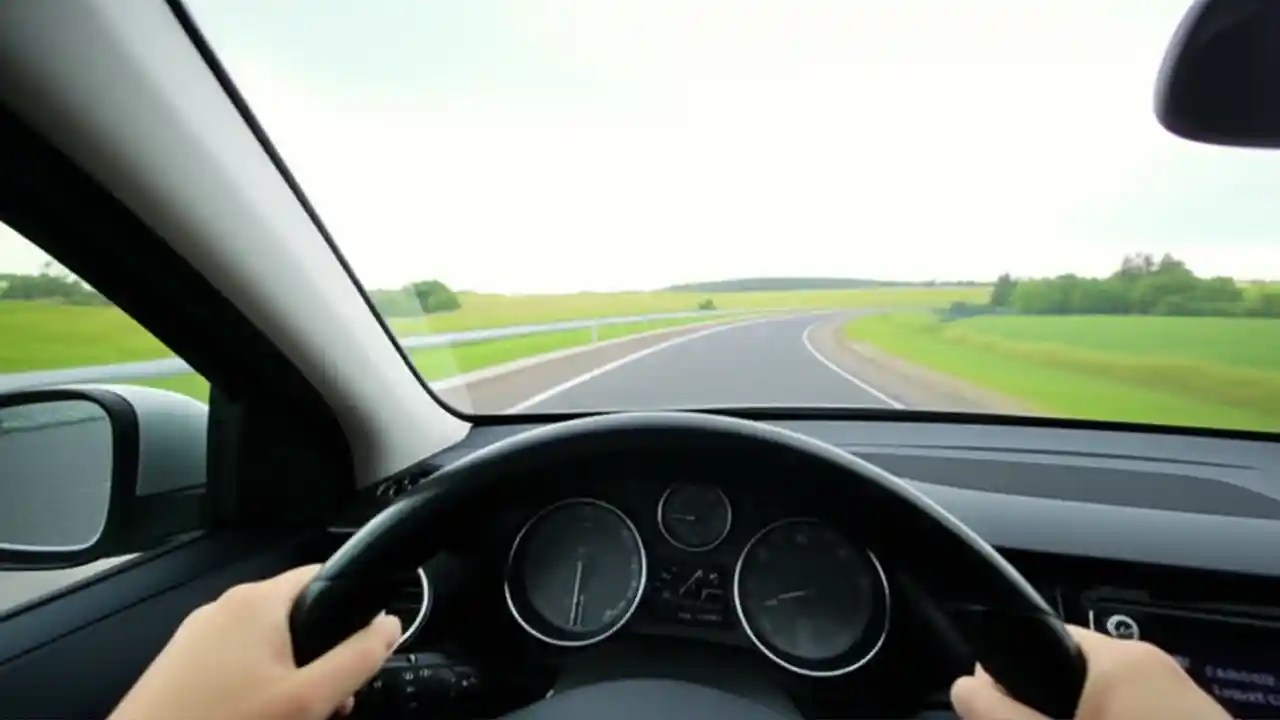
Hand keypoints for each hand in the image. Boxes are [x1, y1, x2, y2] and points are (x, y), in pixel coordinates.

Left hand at [109, 565, 400, 719]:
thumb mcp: (308, 699)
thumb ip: (357, 657)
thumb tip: (388, 624)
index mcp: (256, 601)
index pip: (322, 576)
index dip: (351, 609)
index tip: (362, 652)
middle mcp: (222, 608)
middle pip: (295, 616)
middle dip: (322, 657)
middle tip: (330, 704)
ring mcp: (195, 638)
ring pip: (265, 645)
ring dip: (292, 677)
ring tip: (297, 717)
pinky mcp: (178, 667)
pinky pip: (234, 664)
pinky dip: (256, 687)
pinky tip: (259, 718)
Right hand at [950, 624, 1229, 719]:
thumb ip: (1005, 715)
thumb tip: (964, 684)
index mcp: (1117, 659)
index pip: (1040, 638)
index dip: (1011, 675)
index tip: (1000, 710)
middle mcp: (1151, 663)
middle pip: (1071, 673)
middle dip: (1046, 704)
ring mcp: (1179, 693)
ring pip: (1104, 699)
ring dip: (1078, 715)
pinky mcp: (1195, 716)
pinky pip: (1135, 711)